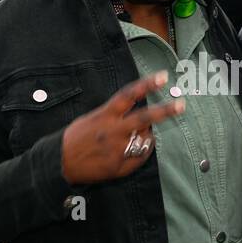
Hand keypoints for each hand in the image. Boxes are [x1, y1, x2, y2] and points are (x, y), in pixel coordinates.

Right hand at [60, 71, 184, 184]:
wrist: (59, 162)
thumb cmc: (76, 137)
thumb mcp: (92, 118)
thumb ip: (114, 115)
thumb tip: (137, 114)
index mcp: (105, 115)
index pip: (129, 95)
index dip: (146, 84)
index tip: (163, 76)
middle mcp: (113, 131)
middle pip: (145, 118)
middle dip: (165, 111)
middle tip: (181, 105)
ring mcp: (118, 150)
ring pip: (146, 139)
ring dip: (148, 135)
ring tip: (140, 135)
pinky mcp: (119, 166)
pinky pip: (140, 157)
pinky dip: (142, 151)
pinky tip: (135, 150)